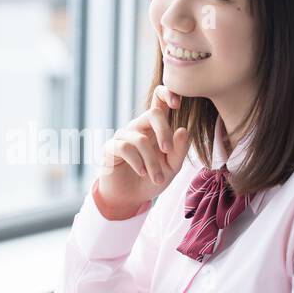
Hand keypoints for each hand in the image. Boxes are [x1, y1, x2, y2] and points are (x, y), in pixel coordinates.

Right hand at [97, 85, 191, 217]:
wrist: (130, 199)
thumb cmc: (152, 179)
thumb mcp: (172, 168)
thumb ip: (179, 150)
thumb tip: (183, 130)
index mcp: (155, 128)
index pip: (159, 101)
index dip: (167, 93)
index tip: (177, 104)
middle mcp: (139, 128)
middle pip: (153, 114)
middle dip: (164, 132)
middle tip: (168, 151)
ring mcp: (123, 136)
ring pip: (141, 139)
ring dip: (152, 162)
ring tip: (158, 178)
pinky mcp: (110, 148)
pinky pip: (125, 148)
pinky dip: (137, 162)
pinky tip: (142, 173)